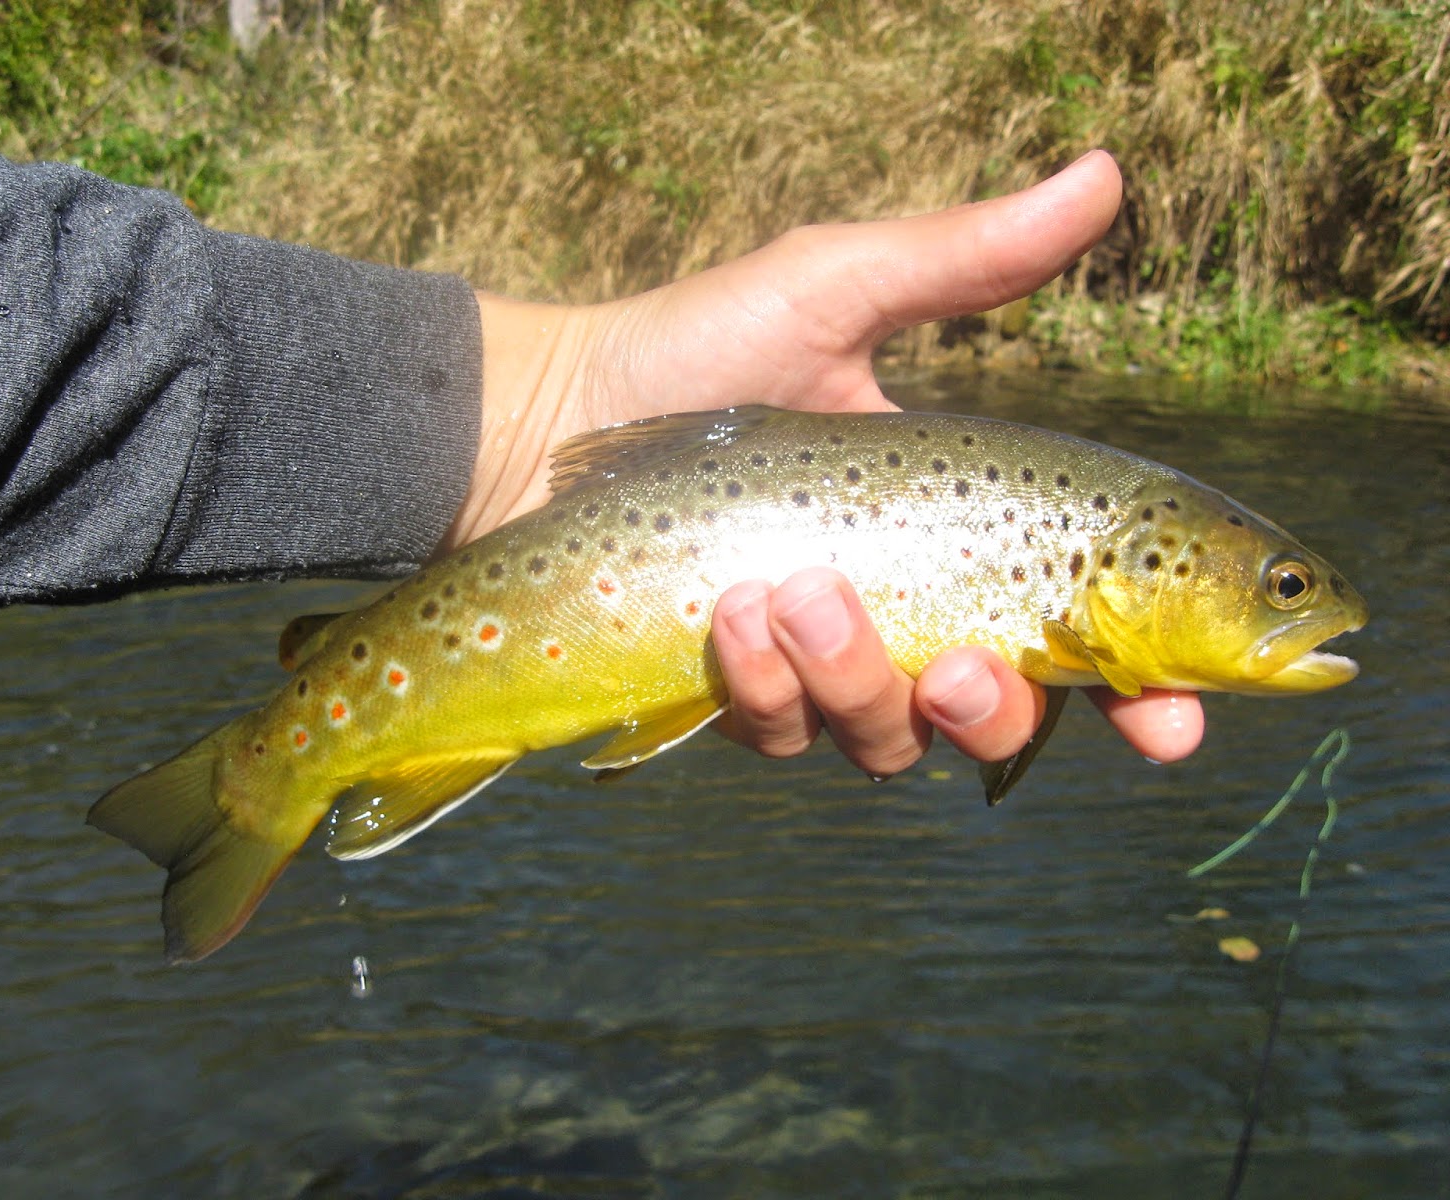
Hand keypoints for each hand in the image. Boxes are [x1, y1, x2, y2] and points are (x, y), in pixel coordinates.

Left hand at [448, 149, 1204, 772]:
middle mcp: (902, 609)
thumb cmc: (695, 346)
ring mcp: (818, 662)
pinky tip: (729, 619)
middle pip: (997, 717)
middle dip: (989, 710)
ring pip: (888, 739)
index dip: (1141, 689)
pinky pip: (785, 735)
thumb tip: (1105, 173)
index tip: (1171, 722)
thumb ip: (966, 259)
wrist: (547, 421)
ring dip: (855, 681)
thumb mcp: (833, 290)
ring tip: (796, 592)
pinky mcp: (739, 694)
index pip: (1078, 626)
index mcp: (956, 525)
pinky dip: (767, 687)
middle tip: (952, 662)